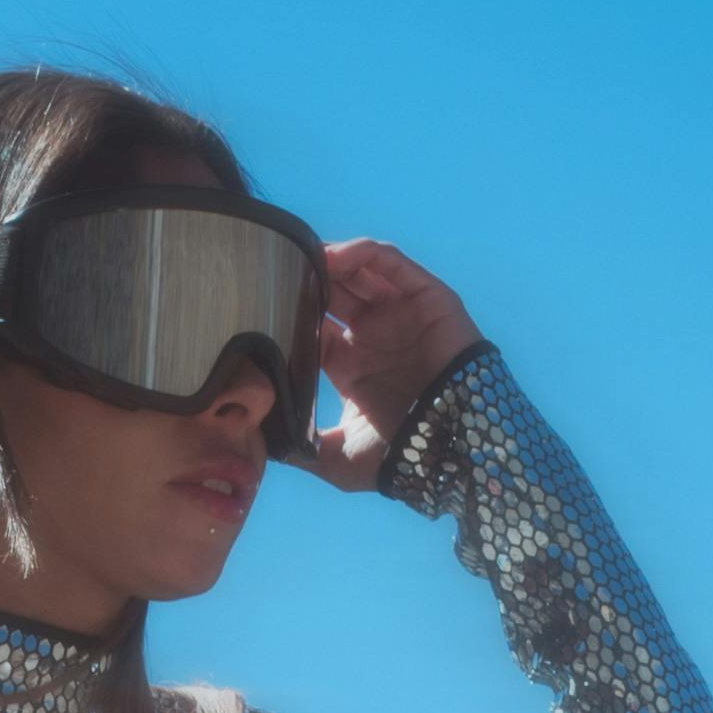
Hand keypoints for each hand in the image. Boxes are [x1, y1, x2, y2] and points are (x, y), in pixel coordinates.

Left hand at [284, 238, 484, 489]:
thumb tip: (265, 450)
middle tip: (275, 271)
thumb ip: (303, 451)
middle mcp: (374, 335)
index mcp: (350, 365)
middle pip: (332, 291)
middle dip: (305, 278)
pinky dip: (361, 253)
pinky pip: (391, 263)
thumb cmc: (401, 458)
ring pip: (359, 271)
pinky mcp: (425, 298)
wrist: (452, 451)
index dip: (288, 311)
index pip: (312, 324)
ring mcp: (400, 314)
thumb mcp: (339, 459)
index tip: (260, 306)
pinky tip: (334, 257)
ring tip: (301, 257)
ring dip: (329, 260)